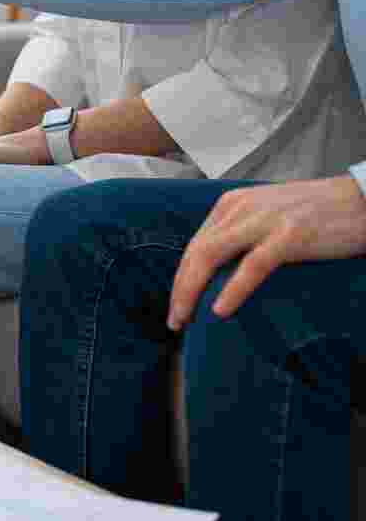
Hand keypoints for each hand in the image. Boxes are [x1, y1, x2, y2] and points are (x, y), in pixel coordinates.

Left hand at [168, 176, 365, 329]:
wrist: (362, 199)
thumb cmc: (318, 213)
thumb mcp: (268, 217)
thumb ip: (243, 235)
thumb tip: (220, 272)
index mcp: (232, 204)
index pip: (195, 244)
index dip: (181, 276)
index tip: (177, 303)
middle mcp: (241, 208)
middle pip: (196, 252)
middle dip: (180, 288)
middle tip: (174, 321)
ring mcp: (265, 220)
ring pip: (212, 255)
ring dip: (192, 290)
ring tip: (186, 319)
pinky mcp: (290, 235)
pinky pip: (253, 265)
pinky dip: (233, 289)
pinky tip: (220, 309)